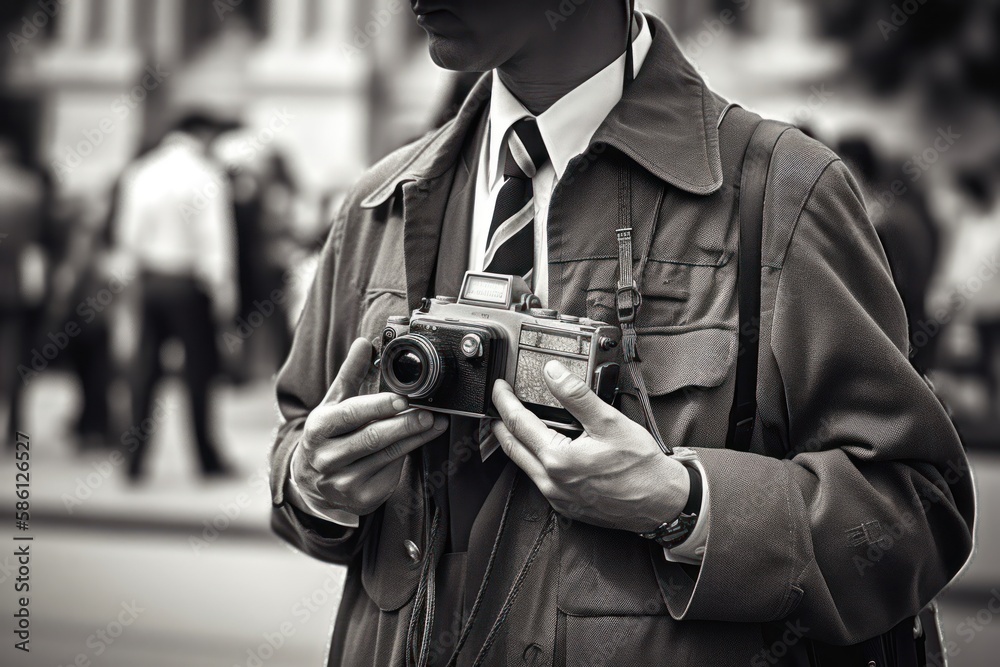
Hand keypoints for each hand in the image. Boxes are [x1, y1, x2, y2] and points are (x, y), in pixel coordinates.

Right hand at [290, 338, 447, 516]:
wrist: (312, 482)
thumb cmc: (328, 435)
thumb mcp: (333, 404)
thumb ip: (350, 374)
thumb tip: (364, 344)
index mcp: (318, 428)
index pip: (350, 414)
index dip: (377, 406)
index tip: (402, 399)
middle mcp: (326, 457)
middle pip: (371, 438)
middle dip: (404, 424)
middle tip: (428, 413)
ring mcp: (342, 481)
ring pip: (386, 455)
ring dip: (414, 437)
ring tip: (434, 422)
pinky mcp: (360, 497)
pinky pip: (390, 472)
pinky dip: (408, 454)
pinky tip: (421, 440)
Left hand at [491, 360, 688, 532]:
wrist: (661, 503)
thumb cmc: (641, 467)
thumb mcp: (609, 422)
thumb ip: (577, 395)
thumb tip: (553, 373)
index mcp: (557, 460)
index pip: (517, 424)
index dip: (504, 402)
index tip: (499, 388)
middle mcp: (551, 482)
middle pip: (511, 447)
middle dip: (499, 423)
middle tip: (497, 404)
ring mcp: (557, 497)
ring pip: (523, 465)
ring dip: (514, 442)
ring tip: (513, 423)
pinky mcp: (565, 505)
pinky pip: (538, 479)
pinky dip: (532, 460)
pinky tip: (540, 449)